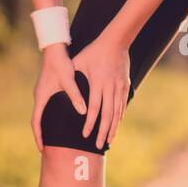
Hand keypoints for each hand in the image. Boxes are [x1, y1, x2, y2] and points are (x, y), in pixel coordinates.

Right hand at [31, 43, 86, 151]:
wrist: (55, 49)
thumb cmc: (61, 64)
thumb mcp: (69, 80)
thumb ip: (76, 96)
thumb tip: (85, 112)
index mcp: (41, 97)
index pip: (36, 122)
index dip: (39, 136)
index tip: (42, 148)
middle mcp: (40, 97)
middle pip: (37, 120)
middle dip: (41, 135)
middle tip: (46, 148)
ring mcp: (43, 94)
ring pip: (42, 114)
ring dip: (45, 127)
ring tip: (53, 139)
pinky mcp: (48, 90)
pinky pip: (46, 108)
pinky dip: (49, 118)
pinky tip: (59, 122)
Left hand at [71, 33, 130, 149]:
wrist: (115, 41)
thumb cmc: (93, 52)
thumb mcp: (79, 62)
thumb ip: (73, 80)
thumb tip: (62, 94)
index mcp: (98, 82)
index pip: (94, 108)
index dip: (90, 123)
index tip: (85, 135)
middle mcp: (110, 87)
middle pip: (107, 115)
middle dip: (102, 131)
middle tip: (98, 145)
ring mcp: (119, 86)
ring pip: (117, 112)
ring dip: (113, 127)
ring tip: (108, 140)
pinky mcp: (125, 85)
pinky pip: (122, 104)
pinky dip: (119, 116)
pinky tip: (116, 125)